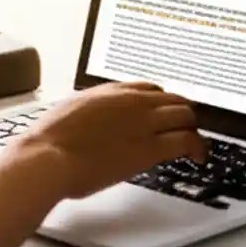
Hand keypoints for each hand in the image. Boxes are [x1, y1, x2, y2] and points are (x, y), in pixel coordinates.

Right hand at [16, 82, 206, 198]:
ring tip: (195, 144)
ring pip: (185, 115)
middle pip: (173, 99)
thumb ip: (89, 111)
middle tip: (185, 129)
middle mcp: (132, 101)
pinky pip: (187, 140)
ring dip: (193, 128)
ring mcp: (143, 122)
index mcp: (111, 91)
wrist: (47, 157)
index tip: (162, 114)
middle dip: (182, 114)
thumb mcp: (70, 112)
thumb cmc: (48, 142)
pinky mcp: (150, 147)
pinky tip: (199, 157)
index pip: (149, 89)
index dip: (161, 102)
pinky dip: (198, 147)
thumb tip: (90, 121)